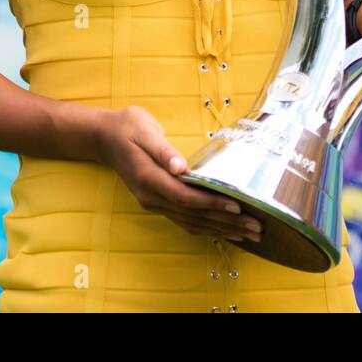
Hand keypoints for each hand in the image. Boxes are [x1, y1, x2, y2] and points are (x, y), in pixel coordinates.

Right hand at [96, 105, 261, 242]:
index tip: (236, 206)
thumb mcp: (144, 130)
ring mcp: (153, 203)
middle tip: (256, 228)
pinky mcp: (157, 203)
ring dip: (221, 229)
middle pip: (193, 216)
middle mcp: (151, 197)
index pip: (185, 197)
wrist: (104, 137)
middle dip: (226, 223)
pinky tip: (224, 231)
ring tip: (249, 234)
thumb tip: (181, 167)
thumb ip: (163, 151)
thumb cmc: (127, 127)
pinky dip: (207, 227)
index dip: (211, 203)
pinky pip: (185, 220)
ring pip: (191, 222)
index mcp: (149, 178)